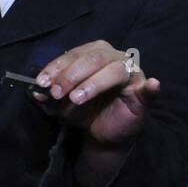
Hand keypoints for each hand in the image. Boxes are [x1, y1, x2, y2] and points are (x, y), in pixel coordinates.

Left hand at [33, 41, 159, 146]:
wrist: (103, 133)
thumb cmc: (85, 110)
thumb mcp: (62, 103)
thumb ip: (50, 95)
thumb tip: (35, 91)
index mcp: (95, 53)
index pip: (74, 55)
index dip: (57, 67)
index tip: (42, 83)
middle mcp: (115, 57)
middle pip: (93, 59)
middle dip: (71, 75)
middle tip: (56, 93)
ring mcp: (132, 74)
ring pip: (114, 71)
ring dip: (93, 84)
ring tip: (76, 98)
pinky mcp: (143, 94)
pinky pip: (148, 90)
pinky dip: (151, 88)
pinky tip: (152, 85)